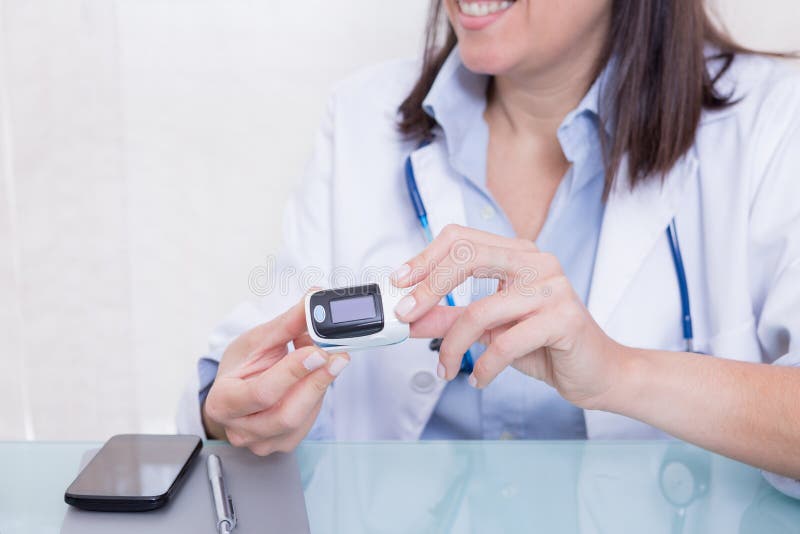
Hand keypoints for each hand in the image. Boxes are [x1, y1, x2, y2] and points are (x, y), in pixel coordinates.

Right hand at [202, 296, 348, 454]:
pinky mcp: (283, 444)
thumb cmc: (241, 366)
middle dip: (316, 382)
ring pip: (301, 420)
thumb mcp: (258, 339)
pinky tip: (317, 377)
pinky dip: (317, 397)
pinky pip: (308, 423)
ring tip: (326, 358)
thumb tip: (314, 300)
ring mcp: (262, 443)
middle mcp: (240, 429)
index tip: (317, 352)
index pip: (261, 392)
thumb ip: (287, 323)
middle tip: (338, 356)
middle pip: (286, 414)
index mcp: (223, 402)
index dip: (292, 373)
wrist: (235, 391)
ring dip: (320, 387)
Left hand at [391, 224, 629, 409]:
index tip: (400, 285)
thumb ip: (450, 319)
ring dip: (452, 346)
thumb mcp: (489, 329)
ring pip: (480, 311)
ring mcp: (553, 287)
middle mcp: (537, 261)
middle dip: (428, 289)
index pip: (461, 239)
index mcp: (517, 254)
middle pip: (466, 257)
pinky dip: (483, 367)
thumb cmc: (546, 345)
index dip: (424, 259)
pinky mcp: (563, 319)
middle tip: (406, 317)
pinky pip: (505, 343)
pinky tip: (479, 379)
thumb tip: (409, 317)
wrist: (598, 372)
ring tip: (446, 368)